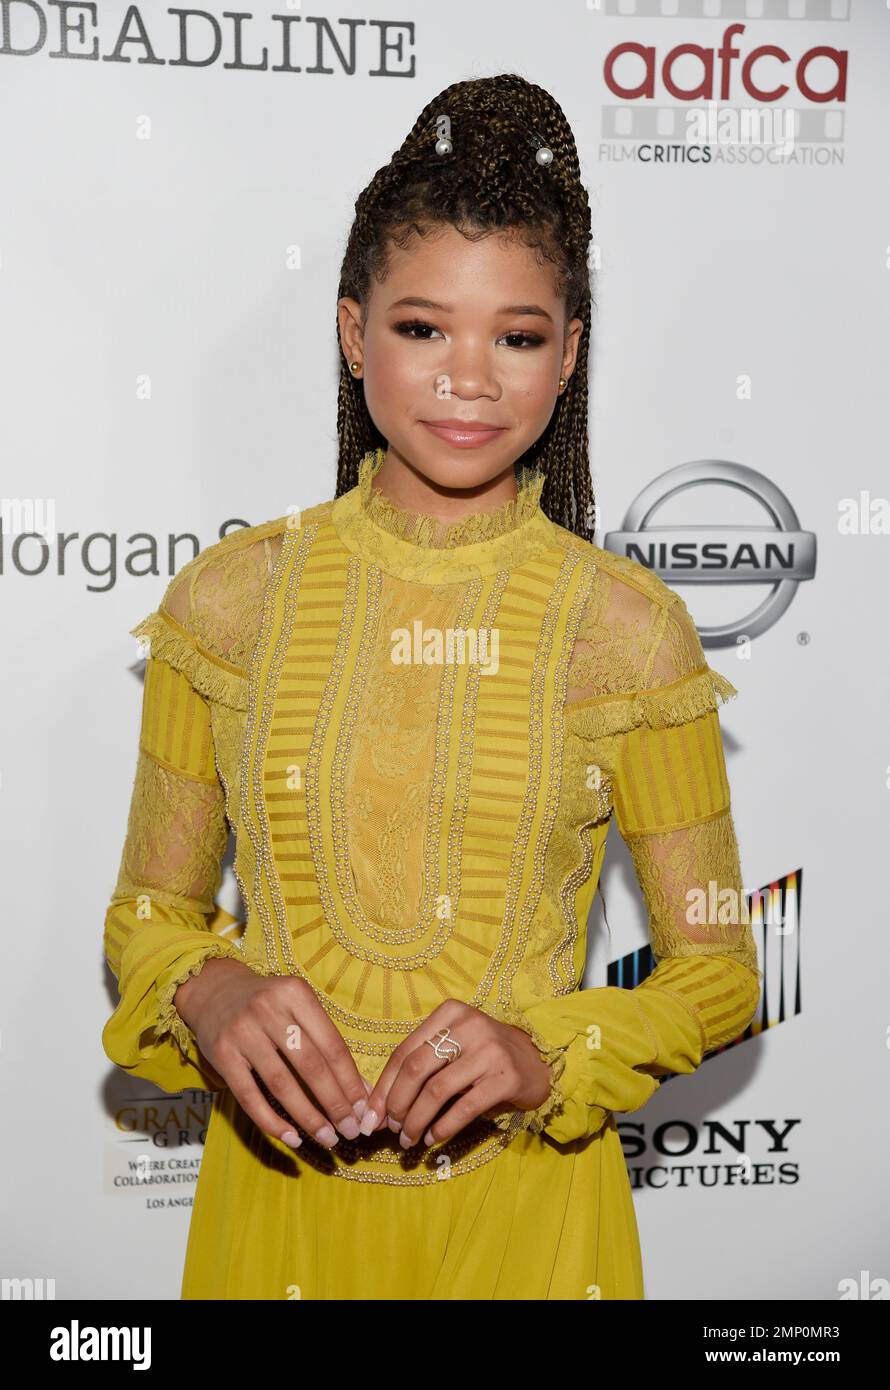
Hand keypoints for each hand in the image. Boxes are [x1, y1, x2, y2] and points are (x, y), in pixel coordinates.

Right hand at [174, 958, 370, 1151]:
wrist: (214, 991)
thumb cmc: (268, 1003)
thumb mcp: (299, 1008)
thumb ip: (328, 1043)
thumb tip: (362, 1091)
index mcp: (295, 994)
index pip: (331, 1044)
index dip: (350, 1080)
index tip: (364, 1108)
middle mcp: (268, 1009)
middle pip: (310, 1065)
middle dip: (334, 1103)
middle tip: (350, 1129)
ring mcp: (242, 1032)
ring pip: (281, 1084)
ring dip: (308, 1117)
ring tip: (328, 1138)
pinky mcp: (221, 1054)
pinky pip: (249, 1096)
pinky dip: (272, 1122)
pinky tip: (292, 1138)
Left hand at [359, 998, 553, 1148]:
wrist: (537, 1062)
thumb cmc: (484, 1056)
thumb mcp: (454, 1047)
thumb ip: (421, 1065)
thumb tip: (379, 1106)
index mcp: (450, 1013)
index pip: (404, 1051)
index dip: (384, 1086)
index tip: (371, 1114)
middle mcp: (469, 1026)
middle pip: (416, 1069)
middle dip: (397, 1104)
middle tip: (390, 1129)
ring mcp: (489, 1050)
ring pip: (436, 1091)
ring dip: (416, 1121)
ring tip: (408, 1139)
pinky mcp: (505, 1077)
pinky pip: (464, 1108)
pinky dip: (442, 1128)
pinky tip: (432, 1138)